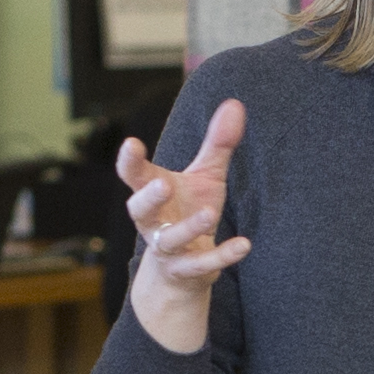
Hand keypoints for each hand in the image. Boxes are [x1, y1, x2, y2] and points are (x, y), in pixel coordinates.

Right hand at [118, 100, 248, 355]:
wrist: (184, 270)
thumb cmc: (190, 211)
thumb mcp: (206, 176)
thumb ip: (217, 144)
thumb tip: (235, 103)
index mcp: (152, 192)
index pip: (133, 175)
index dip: (129, 161)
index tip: (132, 144)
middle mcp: (153, 222)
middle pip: (139, 210)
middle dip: (148, 198)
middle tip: (163, 183)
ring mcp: (167, 249)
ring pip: (169, 240)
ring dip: (188, 228)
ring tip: (209, 213)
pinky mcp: (187, 270)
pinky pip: (201, 265)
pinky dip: (222, 256)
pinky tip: (244, 245)